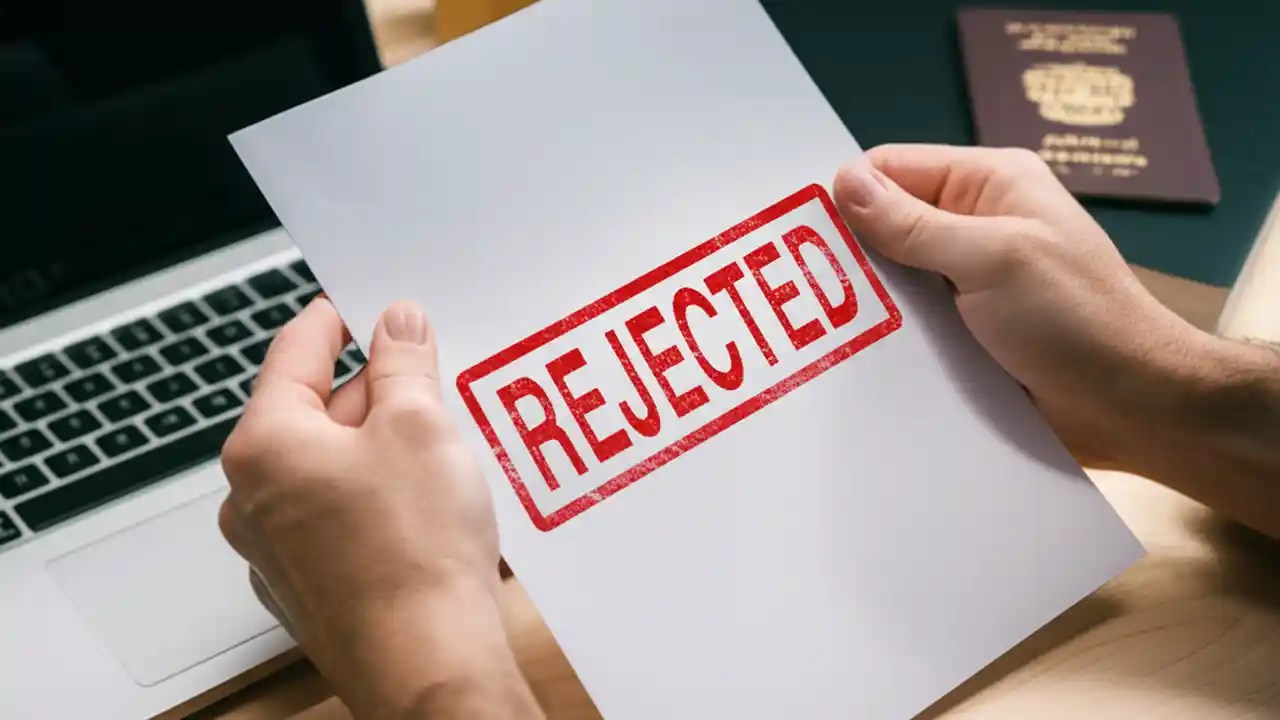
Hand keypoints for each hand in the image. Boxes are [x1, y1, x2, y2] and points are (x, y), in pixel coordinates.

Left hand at [219, 299, 541, 718]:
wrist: (427, 664)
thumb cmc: (414, 555)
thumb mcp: (420, 426)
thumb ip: (403, 363)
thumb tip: (396, 325)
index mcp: (264, 446)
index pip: (295, 350)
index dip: (339, 316)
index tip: (368, 302)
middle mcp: (254, 499)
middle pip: (316, 411)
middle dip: (375, 391)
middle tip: (431, 378)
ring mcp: (278, 550)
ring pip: (333, 467)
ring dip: (382, 447)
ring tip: (443, 447)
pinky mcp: (313, 586)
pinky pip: (343, 516)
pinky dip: (380, 498)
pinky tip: (429, 505)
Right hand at [832, 145, 1222, 466]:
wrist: (1133, 406)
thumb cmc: (1074, 320)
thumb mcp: (993, 258)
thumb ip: (914, 224)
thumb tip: (842, 181)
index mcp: (989, 184)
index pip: (893, 168)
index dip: (847, 196)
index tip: (796, 237)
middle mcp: (974, 224)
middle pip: (884, 224)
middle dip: (846, 253)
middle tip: (791, 292)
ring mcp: (968, 281)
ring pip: (891, 279)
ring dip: (863, 303)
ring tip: (810, 330)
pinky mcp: (963, 332)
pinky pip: (908, 323)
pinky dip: (884, 335)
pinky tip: (849, 357)